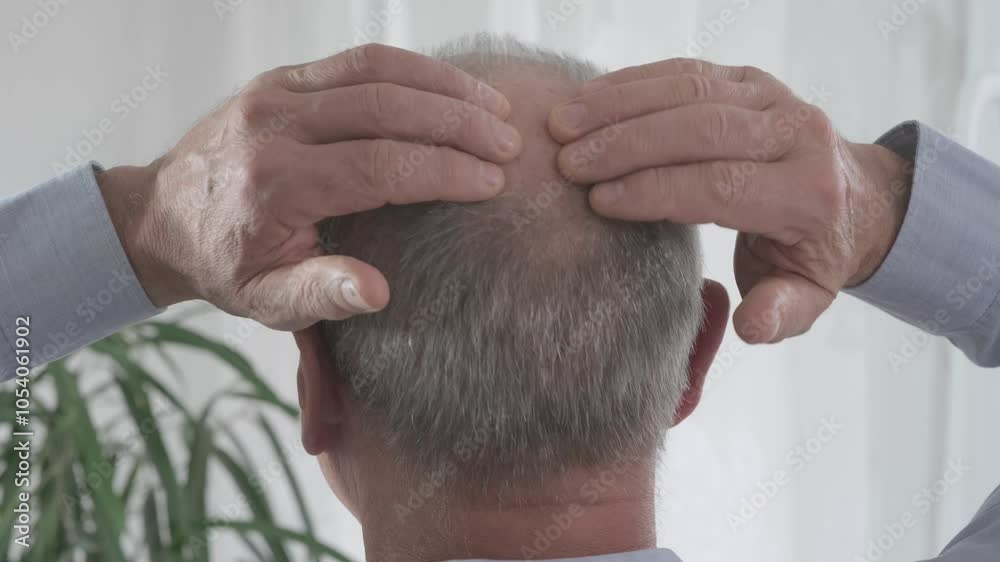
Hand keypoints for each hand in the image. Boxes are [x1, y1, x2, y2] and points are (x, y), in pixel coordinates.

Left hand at [99, 44, 521, 329]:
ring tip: (496, 110)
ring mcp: (278, 92)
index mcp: (274, 184)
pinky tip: (452, 87)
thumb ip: (320, 294)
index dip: (444, 171)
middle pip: (385, 109)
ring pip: (377, 72)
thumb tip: (376, 291)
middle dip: (458, 124)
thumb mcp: (264, 300)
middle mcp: (274, 126)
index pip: (379, 166)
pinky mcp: (285, 78)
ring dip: (444, 87)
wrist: (164, 217)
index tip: (492, 182)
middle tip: (510, 144)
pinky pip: (358, 61)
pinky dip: (414, 69)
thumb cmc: (223, 263)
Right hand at [548, 59, 911, 342]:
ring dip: (618, 105)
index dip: (656, 190)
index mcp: (808, 192)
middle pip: (702, 129)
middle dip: (627, 144)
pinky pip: (684, 72)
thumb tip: (750, 325)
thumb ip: (780, 312)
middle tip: (568, 163)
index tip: (599, 201)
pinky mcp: (747, 78)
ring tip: (562, 124)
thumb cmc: (813, 254)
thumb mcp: (805, 295)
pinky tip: (587, 99)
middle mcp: (797, 133)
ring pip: (688, 89)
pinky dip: (630, 83)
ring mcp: (772, 96)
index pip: (722, 185)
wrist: (851, 197)